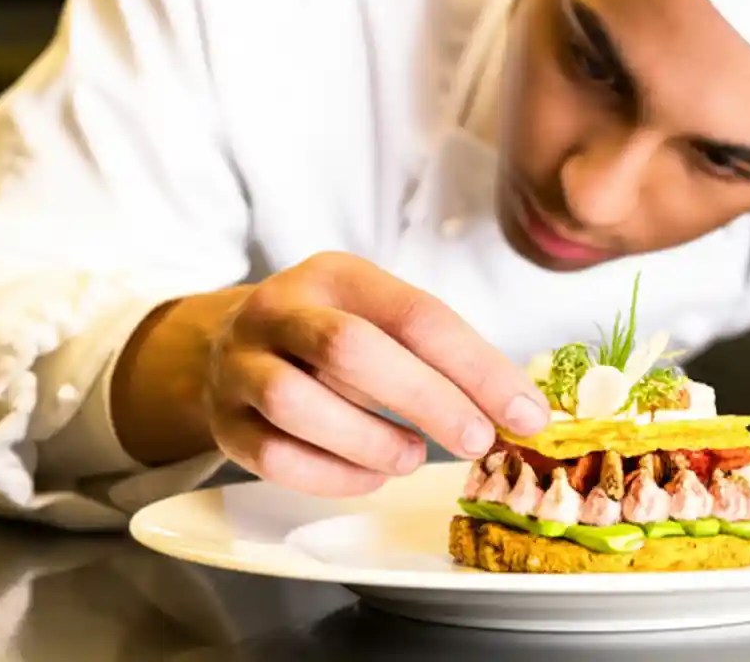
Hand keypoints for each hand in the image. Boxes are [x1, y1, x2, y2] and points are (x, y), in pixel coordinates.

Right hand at [204, 252, 549, 495]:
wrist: (229, 347)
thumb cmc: (332, 338)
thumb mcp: (381, 320)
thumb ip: (443, 356)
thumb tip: (520, 411)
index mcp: (336, 274)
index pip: (415, 314)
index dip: (477, 366)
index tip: (525, 413)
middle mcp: (280, 309)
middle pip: (349, 348)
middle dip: (426, 400)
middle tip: (476, 440)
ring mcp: (241, 364)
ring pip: (297, 403)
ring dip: (369, 439)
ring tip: (412, 458)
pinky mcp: (224, 422)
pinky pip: (274, 456)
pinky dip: (333, 475)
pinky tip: (371, 474)